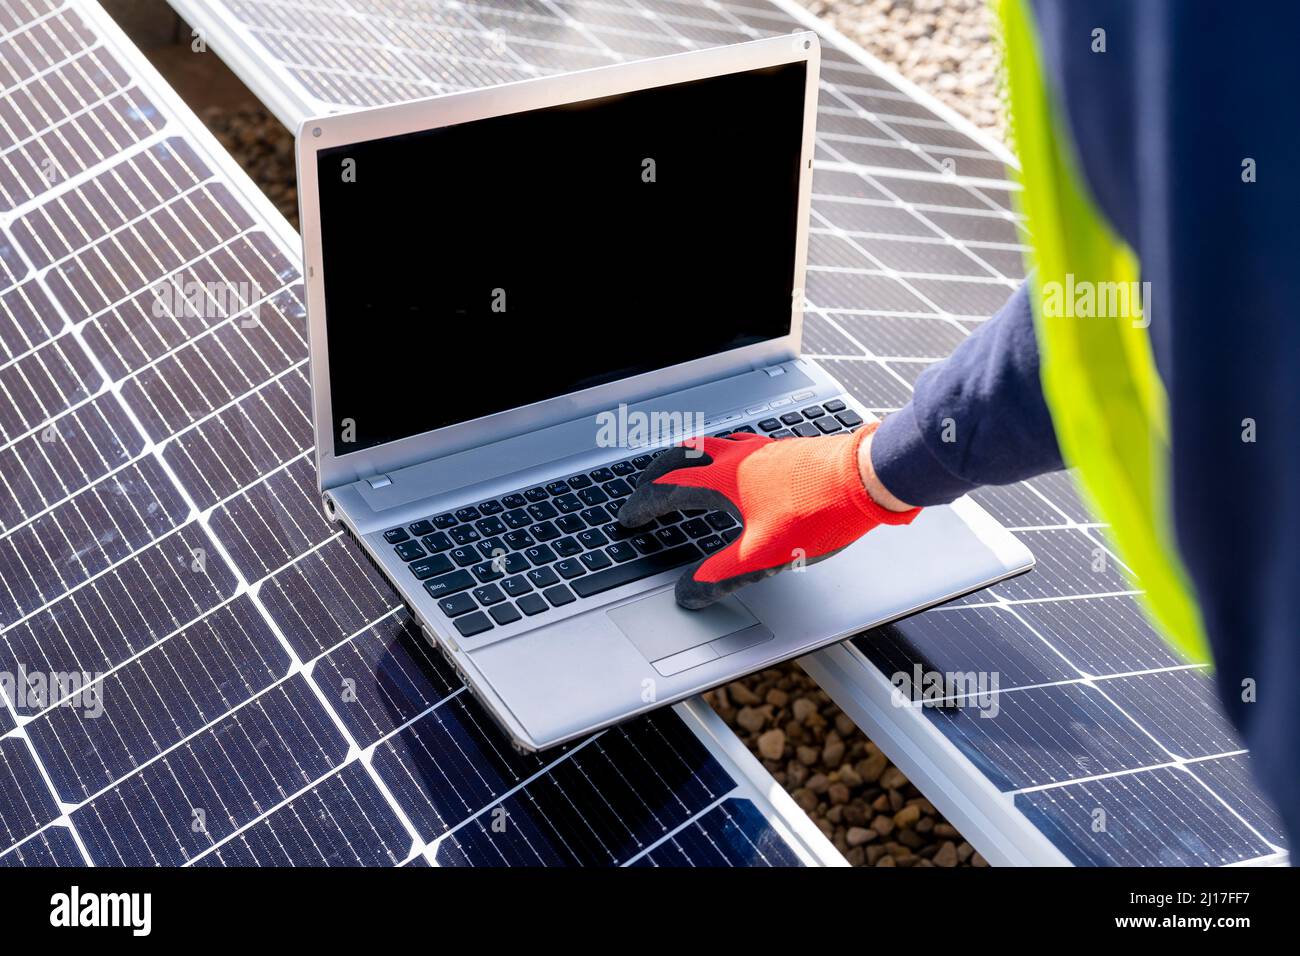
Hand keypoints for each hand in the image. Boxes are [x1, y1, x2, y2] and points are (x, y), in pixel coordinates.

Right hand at [619, 424, 920, 608]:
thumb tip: (688, 593)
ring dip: (687, 458)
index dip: (643, 506)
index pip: (667, 490)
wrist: (868, 480)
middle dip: (656, 473)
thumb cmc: (818, 513)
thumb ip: (721, 575)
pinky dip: (720, 455)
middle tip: (644, 487)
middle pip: (682, 456)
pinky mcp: (785, 451)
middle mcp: (737, 459)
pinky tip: (738, 467)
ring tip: (681, 469)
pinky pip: (739, 446)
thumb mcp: (762, 556)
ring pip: (711, 446)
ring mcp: (762, 451)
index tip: (627, 519)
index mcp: (722, 481)